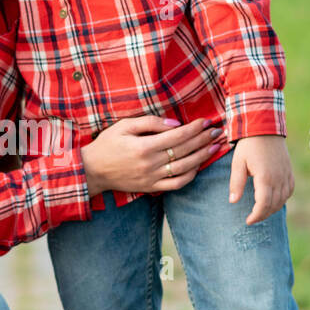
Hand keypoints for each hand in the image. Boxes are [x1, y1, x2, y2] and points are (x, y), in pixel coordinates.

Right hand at [81, 116, 221, 196]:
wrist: (92, 171)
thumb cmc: (107, 144)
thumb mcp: (124, 126)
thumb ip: (150, 122)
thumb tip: (175, 124)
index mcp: (144, 147)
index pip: (177, 136)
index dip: (194, 129)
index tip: (207, 121)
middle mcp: (150, 164)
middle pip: (184, 151)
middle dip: (203, 140)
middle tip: (217, 132)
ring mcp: (152, 178)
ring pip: (185, 168)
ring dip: (202, 158)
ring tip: (214, 148)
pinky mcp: (151, 188)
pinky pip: (176, 185)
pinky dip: (190, 176)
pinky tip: (198, 166)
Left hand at [228, 135, 294, 223]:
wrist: (265, 127)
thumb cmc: (248, 145)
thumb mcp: (238, 163)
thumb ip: (236, 183)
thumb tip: (233, 201)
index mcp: (265, 177)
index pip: (264, 204)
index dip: (257, 215)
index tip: (248, 221)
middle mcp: (279, 178)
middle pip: (274, 205)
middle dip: (263, 215)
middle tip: (252, 218)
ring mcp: (286, 174)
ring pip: (283, 199)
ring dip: (272, 208)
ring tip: (260, 211)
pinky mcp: (289, 170)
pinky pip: (289, 190)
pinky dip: (282, 199)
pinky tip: (274, 200)